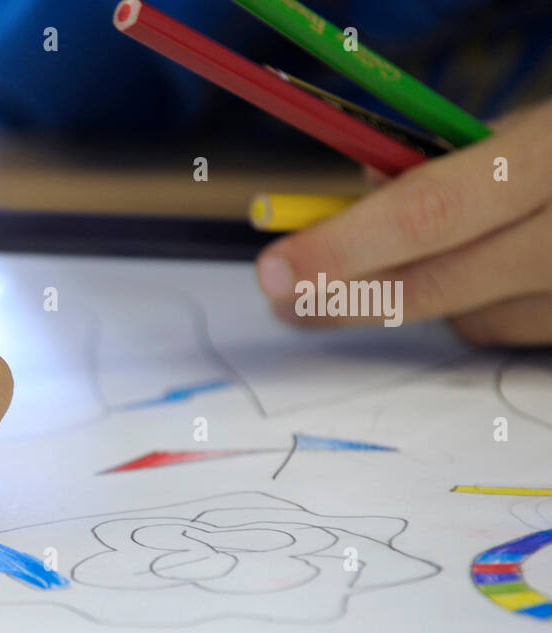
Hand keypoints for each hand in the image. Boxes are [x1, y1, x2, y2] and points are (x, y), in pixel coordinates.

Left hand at [255, 98, 551, 344]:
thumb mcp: (528, 131)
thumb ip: (442, 164)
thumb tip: (347, 202)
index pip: (431, 212)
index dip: (342, 246)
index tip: (273, 269)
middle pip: (438, 286)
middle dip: (348, 297)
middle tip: (285, 298)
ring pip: (471, 321)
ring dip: (429, 296)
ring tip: (418, 260)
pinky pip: (512, 334)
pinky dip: (484, 307)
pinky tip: (493, 272)